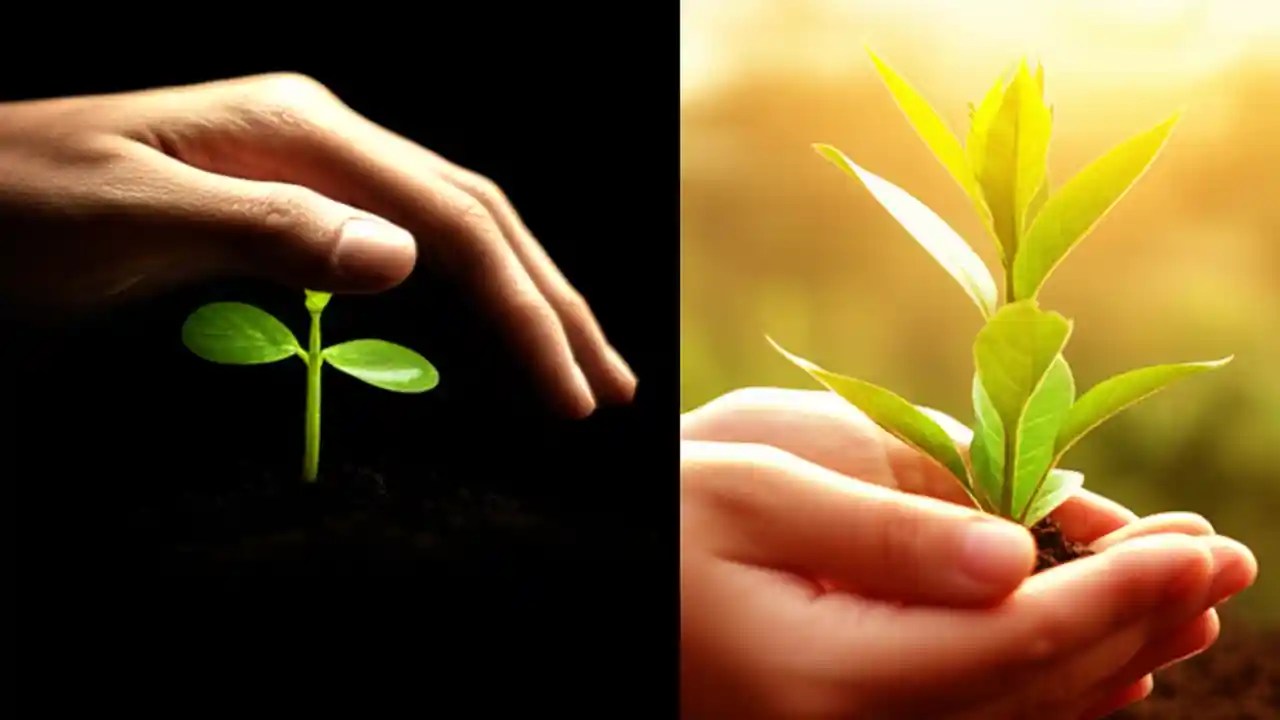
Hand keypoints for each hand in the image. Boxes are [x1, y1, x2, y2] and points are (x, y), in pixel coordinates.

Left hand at [0, 74, 634, 416]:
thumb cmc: (19, 205)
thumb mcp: (132, 219)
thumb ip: (268, 229)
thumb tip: (403, 258)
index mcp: (298, 129)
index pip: (452, 221)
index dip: (523, 310)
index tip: (568, 394)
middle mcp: (321, 135)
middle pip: (477, 216)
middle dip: (552, 304)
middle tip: (611, 388)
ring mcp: (312, 166)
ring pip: (456, 229)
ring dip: (526, 297)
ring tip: (580, 364)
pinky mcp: (293, 203)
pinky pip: (409, 246)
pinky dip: (466, 296)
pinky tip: (491, 328)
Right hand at [680, 388, 1256, 719]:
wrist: (591, 582)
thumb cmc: (659, 525)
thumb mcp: (752, 495)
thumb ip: (883, 531)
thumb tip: (1016, 554)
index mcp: (832, 671)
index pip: (1014, 637)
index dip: (1118, 592)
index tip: (1203, 546)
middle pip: (1033, 686)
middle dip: (1137, 621)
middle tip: (1225, 562)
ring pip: (1015, 715)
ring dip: (1112, 658)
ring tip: (1188, 610)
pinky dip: (1051, 691)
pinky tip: (1100, 667)